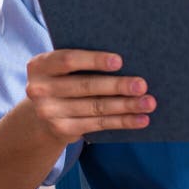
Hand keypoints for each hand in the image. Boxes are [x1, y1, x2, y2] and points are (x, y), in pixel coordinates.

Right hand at [25, 49, 154, 144]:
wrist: (40, 114)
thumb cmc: (63, 79)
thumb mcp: (61, 68)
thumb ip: (82, 60)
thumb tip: (128, 58)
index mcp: (40, 65)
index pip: (68, 60)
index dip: (95, 60)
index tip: (120, 61)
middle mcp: (40, 89)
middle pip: (85, 86)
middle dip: (117, 86)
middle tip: (142, 85)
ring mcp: (49, 112)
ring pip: (95, 107)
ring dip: (126, 106)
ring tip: (148, 103)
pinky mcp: (62, 130)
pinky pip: (98, 124)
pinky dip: (123, 121)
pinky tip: (141, 119)